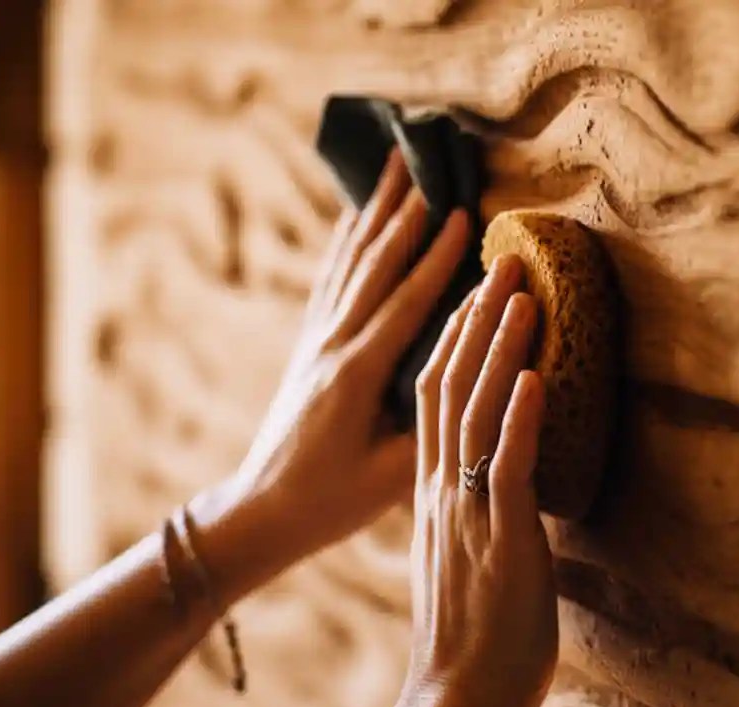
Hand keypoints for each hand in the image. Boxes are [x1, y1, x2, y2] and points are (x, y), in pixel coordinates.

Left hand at [187, 151, 471, 599]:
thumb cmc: (331, 501)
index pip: (406, 304)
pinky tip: (354, 218)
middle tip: (425, 163)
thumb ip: (432, 424)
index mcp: (357, 375)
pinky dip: (344, 243)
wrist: (261, 512)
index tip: (461, 215)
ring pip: (349, 262)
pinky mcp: (309, 347)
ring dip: (373, 212)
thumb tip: (476, 378)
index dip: (436, 260)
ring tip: (391, 168)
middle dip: (402, 212)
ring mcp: (316, 341)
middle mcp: (332, 346)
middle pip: (372, 265)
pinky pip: (329, 280)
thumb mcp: (390, 476)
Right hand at [392, 256, 558, 706]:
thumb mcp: (467, 559)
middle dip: (475, 320)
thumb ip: (476, 513)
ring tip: (520, 294)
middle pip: (448, 386)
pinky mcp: (500, 538)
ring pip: (473, 411)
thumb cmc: (471, 638)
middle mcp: (440, 492)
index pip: (434, 399)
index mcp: (432, 495)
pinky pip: (505, 465)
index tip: (478, 295)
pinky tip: (534, 374)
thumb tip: (503, 485)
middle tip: (503, 263)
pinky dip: (519, 416)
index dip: (455, 341)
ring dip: (499, 348)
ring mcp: (465, 512)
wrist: (455, 699)